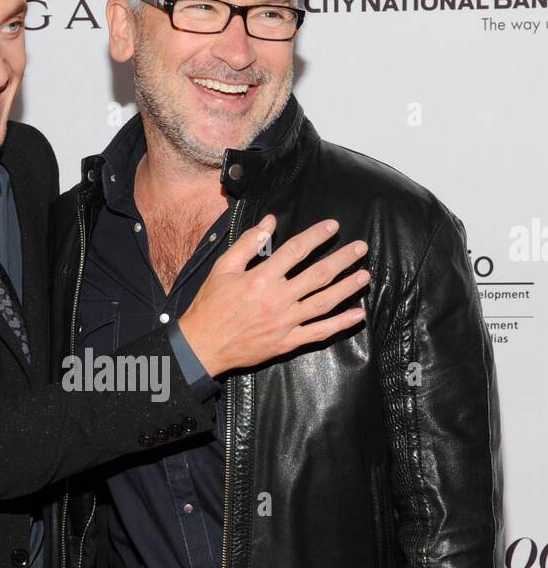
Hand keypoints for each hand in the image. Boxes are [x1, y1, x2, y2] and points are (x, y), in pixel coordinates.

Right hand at [177, 216, 368, 376]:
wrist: (202, 345)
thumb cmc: (210, 305)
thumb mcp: (223, 268)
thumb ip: (247, 243)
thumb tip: (269, 221)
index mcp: (262, 278)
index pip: (296, 250)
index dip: (317, 236)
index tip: (333, 226)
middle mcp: (278, 299)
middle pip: (318, 275)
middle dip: (343, 259)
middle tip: (361, 248)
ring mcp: (285, 322)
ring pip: (324, 302)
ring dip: (347, 288)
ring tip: (365, 275)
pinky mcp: (287, 342)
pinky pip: (319, 332)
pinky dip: (340, 324)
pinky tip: (358, 315)